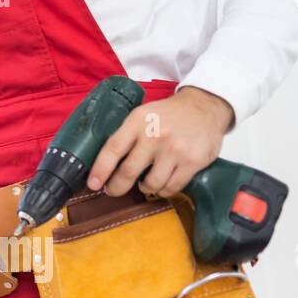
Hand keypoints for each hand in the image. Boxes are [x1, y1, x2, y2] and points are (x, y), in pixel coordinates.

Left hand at [85, 86, 235, 197]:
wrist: (205, 107)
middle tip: (113, 191)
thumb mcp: (142, 114)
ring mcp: (175, 150)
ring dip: (144, 188)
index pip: (113, 149)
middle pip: (129, 171)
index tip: (93, 184)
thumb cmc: (168, 114)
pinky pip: (172, 187)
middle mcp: (155, 136)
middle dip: (117, 187)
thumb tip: (105, 161)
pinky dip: (163, 190)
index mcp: (137, 122)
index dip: (100, 169)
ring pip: (151, 184)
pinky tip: (161, 184)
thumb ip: (126, 134)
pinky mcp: (193, 161)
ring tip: (144, 183)